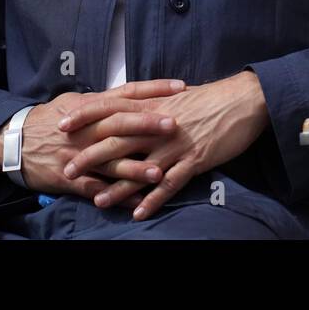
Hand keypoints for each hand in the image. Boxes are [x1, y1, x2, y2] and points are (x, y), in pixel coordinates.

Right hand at [0, 81, 186, 200]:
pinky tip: (137, 201)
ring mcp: (79, 155)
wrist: (12, 142)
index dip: (153, 89)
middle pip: (120, 124)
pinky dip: (117, 196)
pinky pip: (97, 189)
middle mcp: (86, 129)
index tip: (180, 86)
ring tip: (160, 173)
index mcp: (90, 107)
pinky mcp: (71, 178)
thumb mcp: (72, 102)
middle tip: (174, 125)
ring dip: (136, 168)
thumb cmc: (48, 119)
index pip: (126, 93)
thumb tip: (130, 93)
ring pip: (110, 161)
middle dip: (147, 125)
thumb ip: (101, 100)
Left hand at [59, 71, 269, 220]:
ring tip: (99, 202)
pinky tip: (139, 213)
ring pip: (140, 168)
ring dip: (118, 187)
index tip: (63, 124)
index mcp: (154, 106)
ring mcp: (176, 144)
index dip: (87, 115)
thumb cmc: (212, 97)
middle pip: (118, 141)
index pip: (112, 107)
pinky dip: (153, 200)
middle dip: (90, 156)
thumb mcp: (178, 96)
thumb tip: (133, 109)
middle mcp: (160, 125)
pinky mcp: (194, 159)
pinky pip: (169, 184)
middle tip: (68, 171)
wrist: (245, 99)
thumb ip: (154, 105)